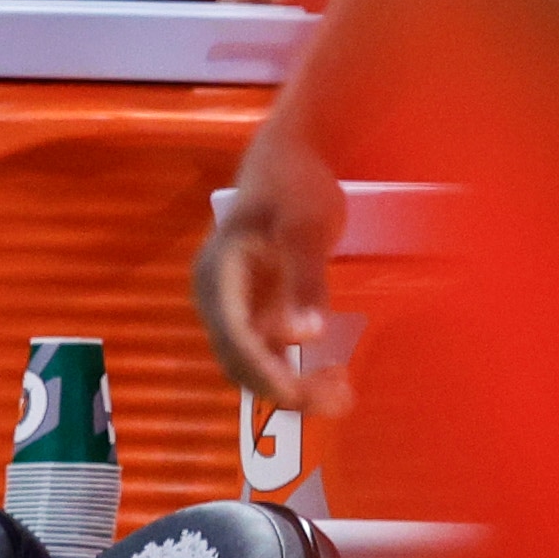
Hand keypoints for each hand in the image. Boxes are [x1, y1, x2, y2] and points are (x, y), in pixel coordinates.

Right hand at [195, 116, 350, 413]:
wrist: (292, 155)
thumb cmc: (295, 184)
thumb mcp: (306, 226)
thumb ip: (305, 280)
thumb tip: (304, 337)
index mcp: (216, 277)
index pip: (233, 338)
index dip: (264, 372)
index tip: (299, 395)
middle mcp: (217, 299)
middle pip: (239, 360)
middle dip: (282, 387)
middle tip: (336, 402)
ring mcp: (235, 307)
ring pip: (254, 362)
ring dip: (292, 383)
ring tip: (342, 395)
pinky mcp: (256, 309)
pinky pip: (270, 351)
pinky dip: (298, 368)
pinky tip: (333, 372)